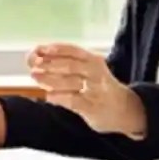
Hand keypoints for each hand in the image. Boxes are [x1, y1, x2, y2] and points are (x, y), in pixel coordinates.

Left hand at [28, 43, 146, 136]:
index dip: (54, 49)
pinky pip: (73, 100)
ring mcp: (95, 90)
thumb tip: (33, 56)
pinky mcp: (93, 107)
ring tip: (35, 76)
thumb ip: (64, 63)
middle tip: (33, 65)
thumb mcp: (87, 71)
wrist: (126, 110)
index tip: (38, 50)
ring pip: (70, 81)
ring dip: (50, 79)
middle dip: (49, 64)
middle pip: (70, 65)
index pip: (72, 50)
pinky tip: (49, 96)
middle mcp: (96, 73)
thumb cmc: (98, 87)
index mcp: (93, 60)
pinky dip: (59, 97)